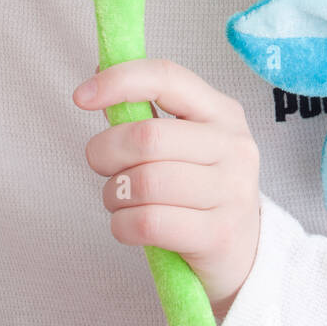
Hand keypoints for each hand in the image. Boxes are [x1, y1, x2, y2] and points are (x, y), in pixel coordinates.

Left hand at [74, 59, 261, 312]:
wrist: (245, 252)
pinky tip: (127, 224)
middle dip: (106, 152)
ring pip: (145, 183)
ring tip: (118, 199)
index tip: (81, 96)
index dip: (120, 81)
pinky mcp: (217, 234)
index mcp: (223, 112)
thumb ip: (145, 114)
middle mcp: (233, 146)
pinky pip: (149, 223)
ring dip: (113, 194)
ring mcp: (230, 191)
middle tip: (102, 166)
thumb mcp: (186, 145)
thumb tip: (97, 73)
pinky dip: (122, 225)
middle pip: (147, 137)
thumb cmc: (201, 191)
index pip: (168, 78)